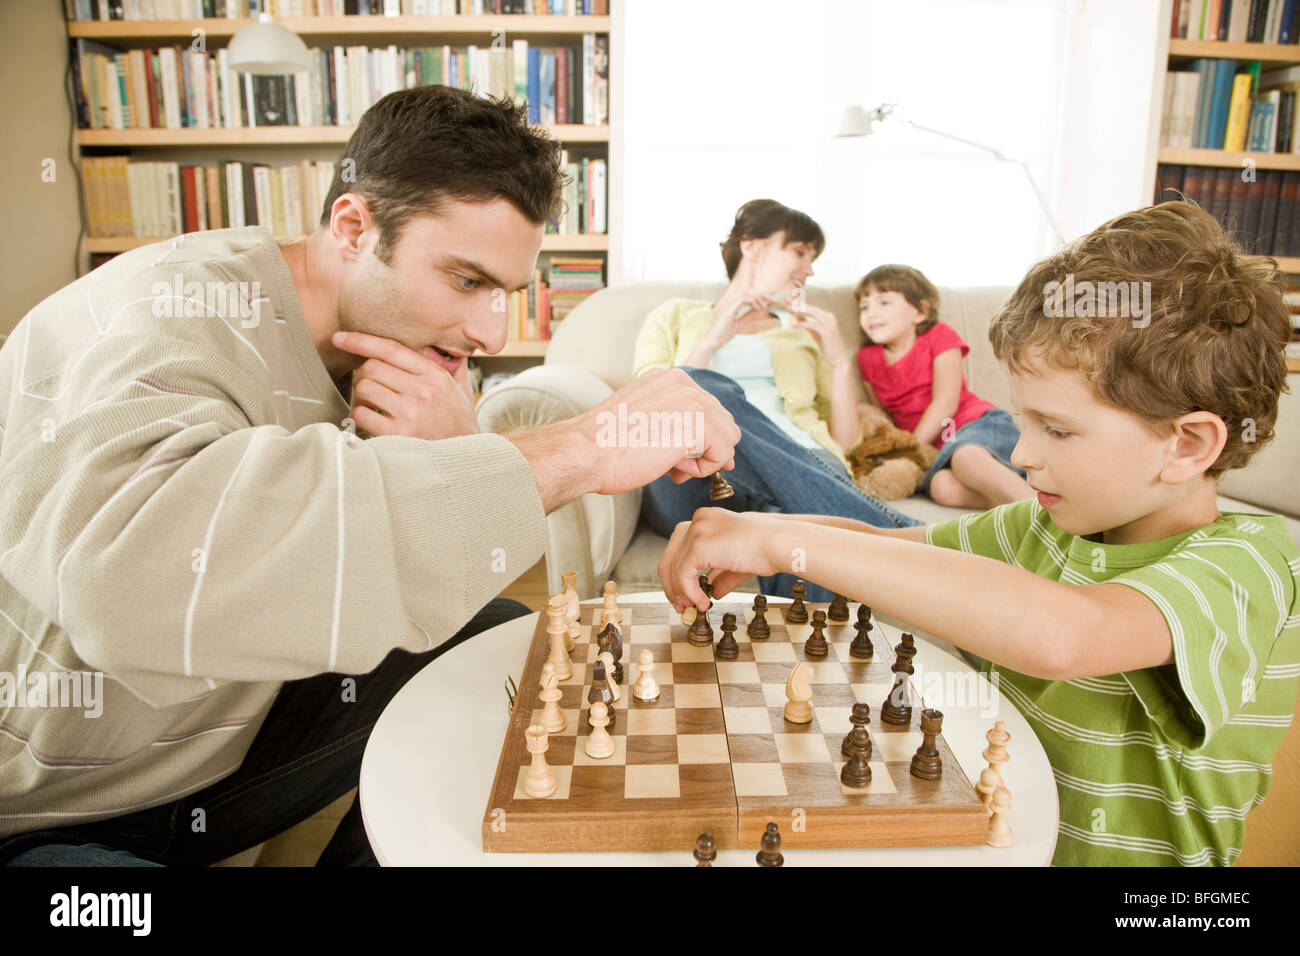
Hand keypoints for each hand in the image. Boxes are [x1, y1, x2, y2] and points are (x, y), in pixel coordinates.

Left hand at [332, 331, 478, 439]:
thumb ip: (451, 367)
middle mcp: (423, 390)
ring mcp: (410, 412)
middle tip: (369, 386)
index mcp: (435, 375)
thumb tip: (442, 347)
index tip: (341, 339)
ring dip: (362, 397)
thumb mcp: (460, 390)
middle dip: (363, 375)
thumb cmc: (459, 425)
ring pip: (364, 388)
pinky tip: (372, 422)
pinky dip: (361, 416)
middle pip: (372, 367)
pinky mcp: (398, 434)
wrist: (466, 460)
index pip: (391, 349)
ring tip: (372, 405)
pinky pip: (362, 414)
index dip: (360, 341)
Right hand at [571, 367, 741, 494]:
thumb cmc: (606, 448)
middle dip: (703, 449)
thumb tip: (725, 454)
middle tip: (669, 463)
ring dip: (703, 459)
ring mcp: (691, 398)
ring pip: (728, 437)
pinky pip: (723, 453)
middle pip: (723, 421)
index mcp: (667, 379)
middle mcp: (681, 381)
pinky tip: (672, 468)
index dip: (697, 439)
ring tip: (669, 466)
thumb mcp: (646, 425)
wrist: (584, 453)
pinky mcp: (698, 422)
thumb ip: (680, 429)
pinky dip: (703, 470)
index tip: (669, 453)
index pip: (707, 409)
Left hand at [658, 508, 791, 611]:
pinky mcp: (698, 545)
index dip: (677, 574)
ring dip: (680, 592)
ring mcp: (696, 531)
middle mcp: (698, 520)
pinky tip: (703, 603)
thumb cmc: (766, 550)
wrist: (779, 544)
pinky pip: (683, 575)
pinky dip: (689, 593)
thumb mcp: (736, 563)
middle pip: (669, 556)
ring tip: (694, 607)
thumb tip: (712, 592)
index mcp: (706, 519)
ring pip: (672, 567)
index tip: (683, 594)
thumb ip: (720, 575)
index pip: (679, 547)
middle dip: (672, 584)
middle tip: (681, 605)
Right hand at [702, 287, 773, 349]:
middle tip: (773, 298)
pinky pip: (742, 299)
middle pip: (748, 290)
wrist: (712, 342)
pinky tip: (759, 308)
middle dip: (762, 293)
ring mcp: (728, 304)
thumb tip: (760, 309)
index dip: (760, 292)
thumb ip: (749, 315)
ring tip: (766, 305)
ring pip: (746, 292)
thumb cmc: (723, 334)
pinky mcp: (728, 309)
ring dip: (758, 296)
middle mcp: (729, 301)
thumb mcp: (740, 323)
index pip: (747, 294)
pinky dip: (753, 301)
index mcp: (732, 304)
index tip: (772, 294)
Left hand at [791, 304, 846, 367]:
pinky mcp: (827, 332)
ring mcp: (829, 324)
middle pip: (811, 308)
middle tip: (786, 301)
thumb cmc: (827, 346)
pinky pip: (812, 325)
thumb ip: (807, 324)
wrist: (838, 358)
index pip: (811, 308)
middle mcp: (829, 317)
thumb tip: (796, 316)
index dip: (800, 304)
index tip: (789, 301)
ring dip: (799, 311)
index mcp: (827, 316)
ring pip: (812, 313)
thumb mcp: (815, 333)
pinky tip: (793, 326)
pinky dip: (802, 324)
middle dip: (798, 304)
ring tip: (788, 309)